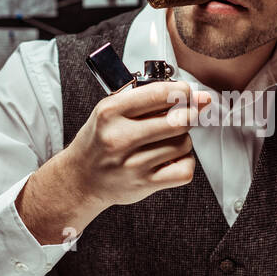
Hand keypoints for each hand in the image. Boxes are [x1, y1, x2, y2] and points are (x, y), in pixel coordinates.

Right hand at [64, 80, 211, 207]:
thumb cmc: (100, 141)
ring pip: (183, 144)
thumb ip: (147, 99)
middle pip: (179, 121)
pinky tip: (172, 158)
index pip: (160, 94)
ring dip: (183, 139)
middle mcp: (121, 137)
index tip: (186, 93)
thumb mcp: (111, 111)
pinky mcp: (144, 184)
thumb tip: (195, 96)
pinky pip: (184, 170)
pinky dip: (185, 162)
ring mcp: (133, 163)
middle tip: (186, 114)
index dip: (183, 92)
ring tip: (168, 139)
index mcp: (111, 112)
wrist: (81, 178)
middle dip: (189, 114)